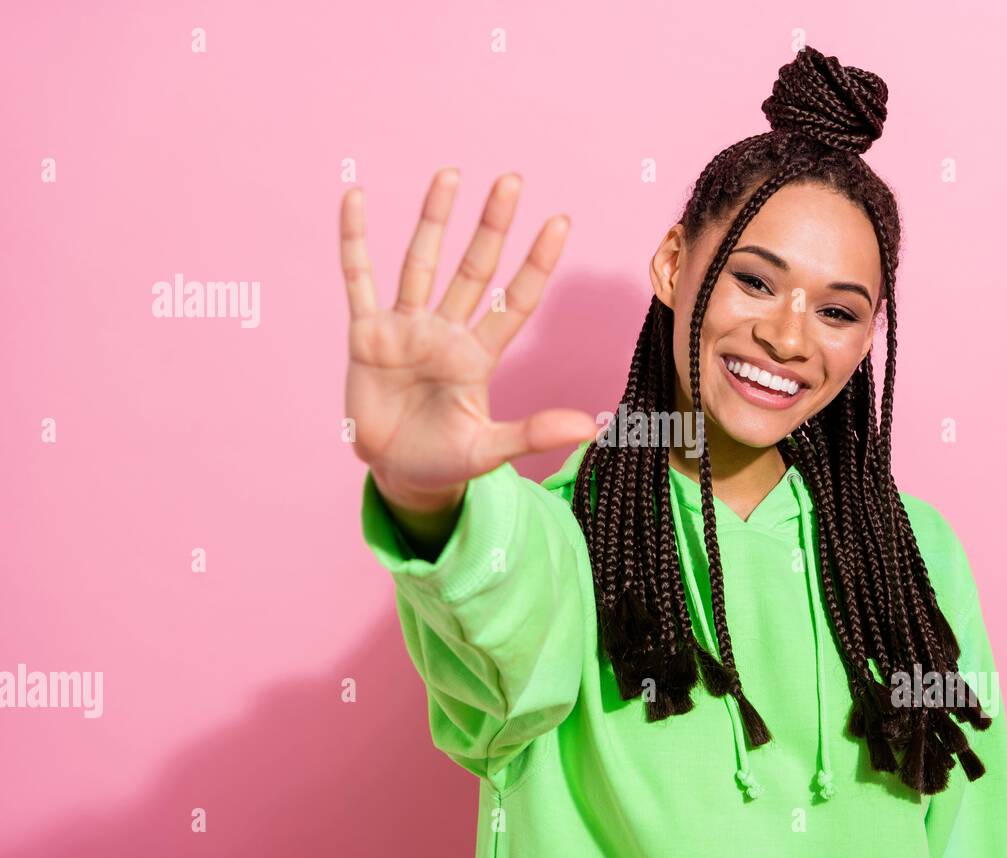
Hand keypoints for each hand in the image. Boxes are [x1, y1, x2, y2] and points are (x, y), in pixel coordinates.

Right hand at [340, 169, 598, 513]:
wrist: (396, 473)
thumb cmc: (445, 461)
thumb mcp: (488, 451)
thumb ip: (532, 434)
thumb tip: (590, 428)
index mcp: (479, 357)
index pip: (514, 301)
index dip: (535, 264)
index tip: (559, 221)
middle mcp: (446, 333)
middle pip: (474, 270)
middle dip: (492, 226)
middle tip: (511, 180)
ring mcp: (406, 330)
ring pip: (421, 263)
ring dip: (434, 220)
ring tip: (451, 174)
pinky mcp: (366, 336)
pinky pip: (359, 280)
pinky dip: (354, 241)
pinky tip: (356, 198)